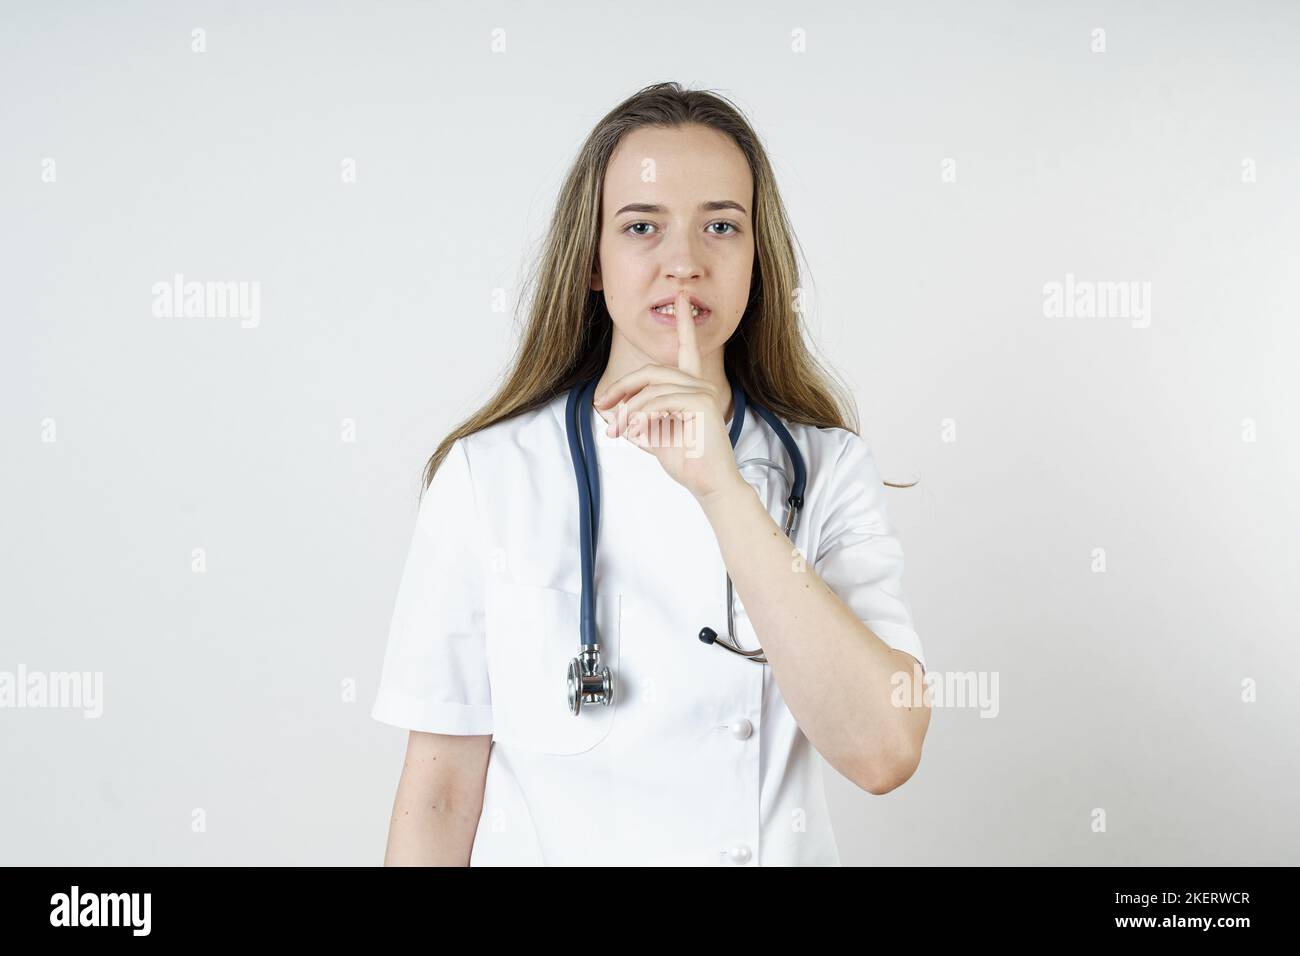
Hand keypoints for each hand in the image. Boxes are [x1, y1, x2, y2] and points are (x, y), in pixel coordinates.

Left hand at [593, 289, 745, 501]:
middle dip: (621, 387)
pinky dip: (641, 417)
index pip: (687, 348)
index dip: (683, 323)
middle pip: (651, 372)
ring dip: (628, 412)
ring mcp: (702, 391)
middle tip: (601, 406)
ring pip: (651, 389)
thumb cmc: (686, 460)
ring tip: (621, 433)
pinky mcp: (701, 403)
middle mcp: (699, 383)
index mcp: (692, 386)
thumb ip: (636, 417)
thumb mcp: (653, 435)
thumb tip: (611, 408)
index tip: (682, 298)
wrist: (710, 483)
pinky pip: (659, 402)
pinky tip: (638, 433)